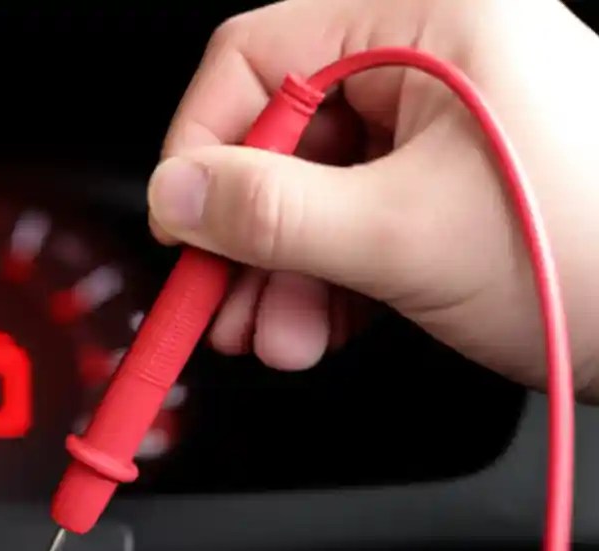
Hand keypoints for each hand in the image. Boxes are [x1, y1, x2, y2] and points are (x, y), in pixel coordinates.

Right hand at [147, 0, 598, 399]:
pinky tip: (321, 325)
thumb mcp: (402, 236)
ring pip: (315, 186)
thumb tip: (178, 197)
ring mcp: (444, 125)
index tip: (186, 220)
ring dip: (283, 272)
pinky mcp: (451, 183)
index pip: (258, 53)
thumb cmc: (598, 255)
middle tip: (222, 303)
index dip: (203, 141)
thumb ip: (270, 214)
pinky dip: (328, 278)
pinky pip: (356, 217)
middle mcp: (433, 60)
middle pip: (282, 132)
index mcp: (428, 23)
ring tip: (281, 335)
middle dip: (248, 233)